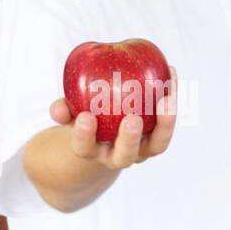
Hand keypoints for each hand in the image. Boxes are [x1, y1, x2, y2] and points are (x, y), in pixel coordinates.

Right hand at [48, 63, 177, 169]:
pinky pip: (168, 123)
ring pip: (156, 145)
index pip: (85, 148)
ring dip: (164, 125)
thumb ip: (64, 110)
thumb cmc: (87, 116)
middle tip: (132, 119)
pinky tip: (171, 74)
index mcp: (92, 150)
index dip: (84, 135)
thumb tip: (58, 107)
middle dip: (129, 140)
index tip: (85, 117)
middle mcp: (118, 155)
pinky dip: (172, 100)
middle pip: (125, 155)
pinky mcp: (158, 138)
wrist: (108, 131)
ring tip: (166, 100)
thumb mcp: (72, 114)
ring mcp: (141, 150)